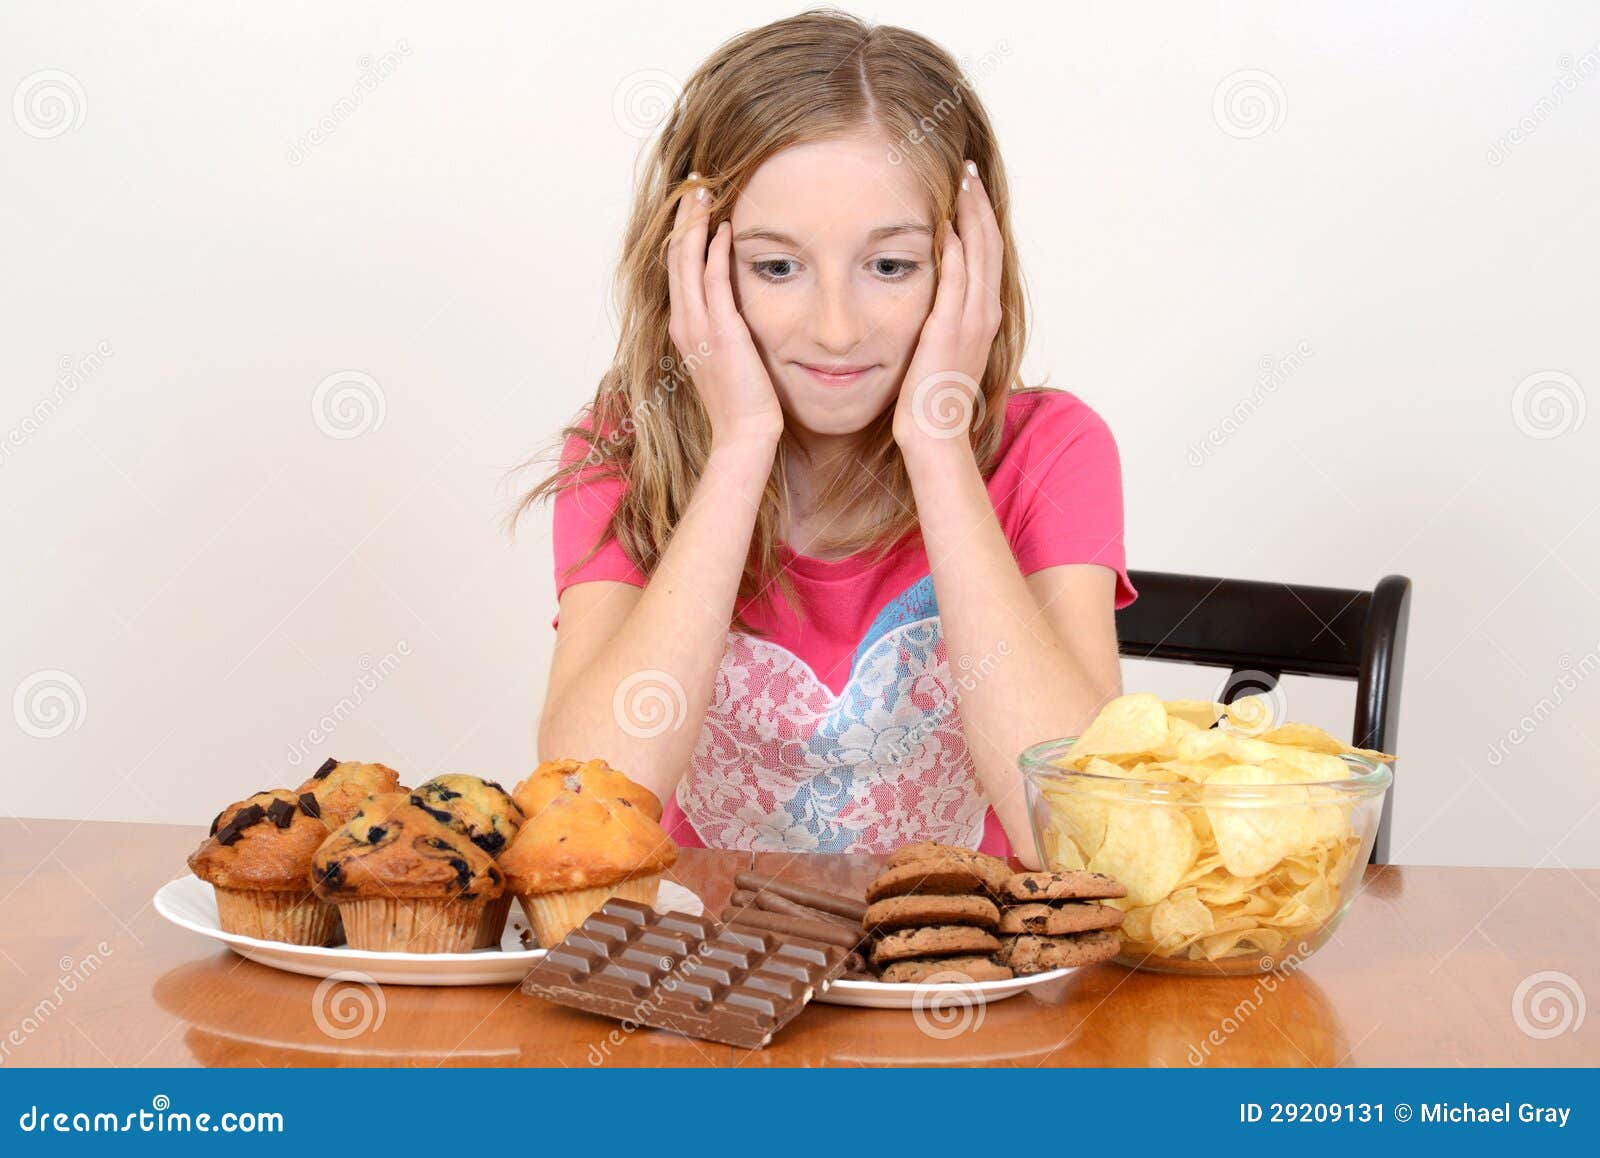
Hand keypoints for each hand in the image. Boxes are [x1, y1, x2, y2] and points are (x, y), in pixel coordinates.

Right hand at [666, 173, 784, 450]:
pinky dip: (717, 252)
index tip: (692, 204)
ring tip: (704, 192)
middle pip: (675, 256)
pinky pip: (714, 282)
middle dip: (685, 217)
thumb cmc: (740, 400)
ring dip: (696, 224)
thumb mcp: (724, 356)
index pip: (676, 268)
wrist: (743, 433)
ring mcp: (698, 327)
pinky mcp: (721, 332)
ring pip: (688, 262)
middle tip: (695, 183)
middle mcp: (684, 323)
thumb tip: (730, 307)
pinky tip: (726, 229)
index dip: (682, 232)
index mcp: (683, 326)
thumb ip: (721, 328)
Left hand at [892, 160, 1003, 459]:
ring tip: (960, 181)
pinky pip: (957, 280)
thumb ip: (942, 319)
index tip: (968, 187)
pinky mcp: (949, 330)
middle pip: (989, 243)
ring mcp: (971, 321)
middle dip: (978, 204)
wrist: (935, 434)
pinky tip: (948, 223)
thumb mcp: (941, 349)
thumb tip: (932, 299)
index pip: (987, 253)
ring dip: (970, 215)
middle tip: (967, 169)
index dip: (980, 218)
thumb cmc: (931, 398)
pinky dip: (957, 250)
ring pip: (978, 254)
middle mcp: (984, 312)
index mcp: (984, 314)